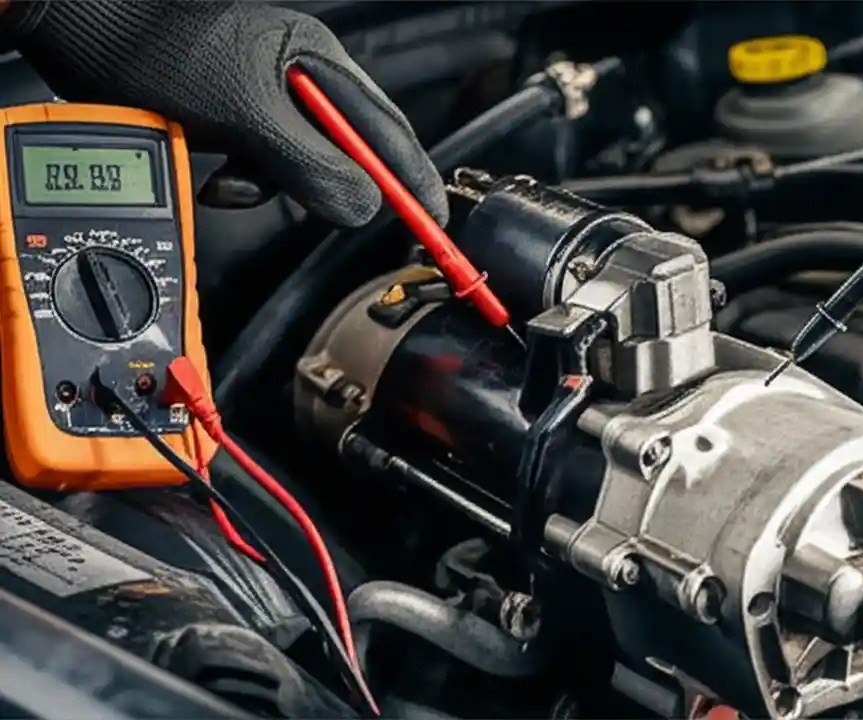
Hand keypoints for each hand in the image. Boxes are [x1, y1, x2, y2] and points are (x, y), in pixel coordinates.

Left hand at [9, 1, 445, 227]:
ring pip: (298, 165)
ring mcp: (262, 94)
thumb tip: (364, 208)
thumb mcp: (244, 114)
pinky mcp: (230, 115)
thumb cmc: (154, 46)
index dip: (413, 178)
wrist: (76, 26)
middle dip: (326, 186)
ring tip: (233, 182)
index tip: (433, 221)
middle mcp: (297, 74)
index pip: (387, 128)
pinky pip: (259, 165)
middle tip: (317, 210)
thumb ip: (310, 164)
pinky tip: (215, 175)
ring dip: (272, 187)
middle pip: (344, 151)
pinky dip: (243, 182)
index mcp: (316, 58)